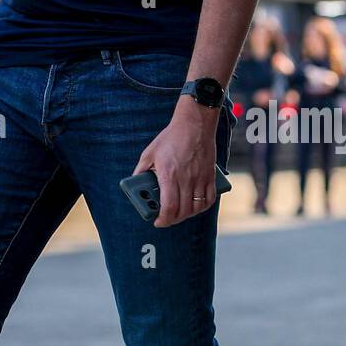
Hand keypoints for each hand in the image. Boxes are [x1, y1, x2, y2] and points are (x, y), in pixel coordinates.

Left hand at [131, 101, 219, 227]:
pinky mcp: (210, 176)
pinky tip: (195, 206)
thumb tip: (135, 183)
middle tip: (166, 219)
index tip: (157, 221)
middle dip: (173, 220)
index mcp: (169, 175)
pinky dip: (202, 206)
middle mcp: (186, 179)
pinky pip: (209, 199)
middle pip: (183, 211)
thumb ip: (141, 170)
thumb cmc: (171, 137)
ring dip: (187, 214)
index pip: (169, 207)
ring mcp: (200, 178)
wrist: (195, 124)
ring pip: (196, 207)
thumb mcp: (149, 153)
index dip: (163, 219)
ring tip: (179, 213)